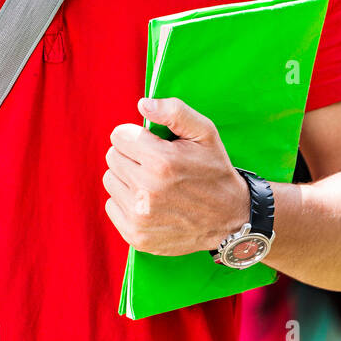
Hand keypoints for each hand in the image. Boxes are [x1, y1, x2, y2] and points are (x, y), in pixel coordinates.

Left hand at [104, 97, 249, 254]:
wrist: (230, 220)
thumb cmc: (215, 171)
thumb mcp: (205, 134)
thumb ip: (174, 112)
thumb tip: (142, 104)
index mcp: (161, 161)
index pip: (119, 136)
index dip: (136, 136)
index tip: (152, 144)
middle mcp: (147, 190)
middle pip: (112, 157)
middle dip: (131, 156)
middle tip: (155, 164)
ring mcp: (140, 216)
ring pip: (110, 180)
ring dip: (126, 178)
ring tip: (152, 183)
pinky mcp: (136, 235)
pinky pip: (111, 206)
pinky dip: (126, 202)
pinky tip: (149, 203)